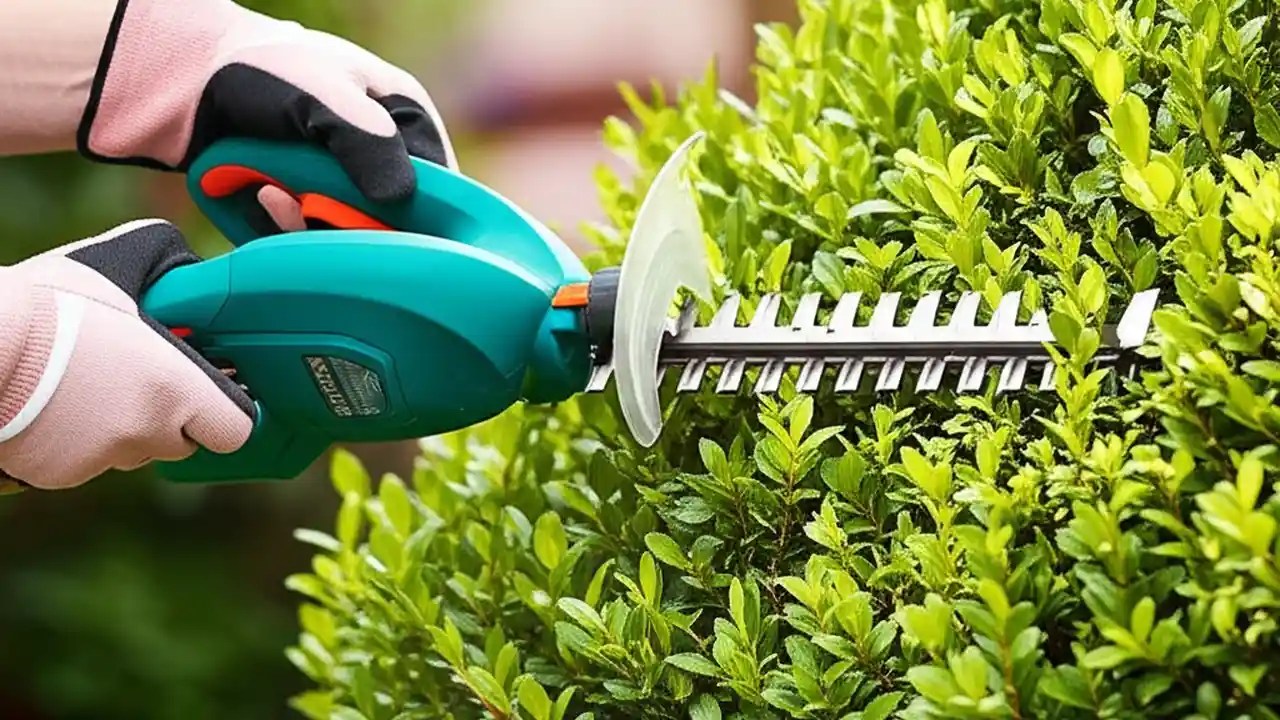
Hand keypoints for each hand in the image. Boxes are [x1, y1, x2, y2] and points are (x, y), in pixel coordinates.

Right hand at [0, 220, 254, 489]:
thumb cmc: (47, 304)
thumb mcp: (119, 266)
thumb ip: (167, 267)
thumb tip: (190, 270)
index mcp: (176, 391)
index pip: (234, 431)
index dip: (224, 414)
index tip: (210, 396)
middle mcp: (146, 434)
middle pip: (181, 442)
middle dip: (170, 418)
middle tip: (137, 379)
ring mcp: (101, 460)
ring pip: (131, 452)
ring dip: (123, 429)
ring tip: (87, 384)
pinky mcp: (59, 475)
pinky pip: (85, 463)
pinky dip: (77, 442)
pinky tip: (53, 405)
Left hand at [78, 0, 456, 205]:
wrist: (186, 83)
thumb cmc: (263, 74)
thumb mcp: (326, 101)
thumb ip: (367, 146)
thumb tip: (399, 200)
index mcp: (408, 117)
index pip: (442, 184)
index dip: (422, 214)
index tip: (387, 230)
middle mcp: (383, 152)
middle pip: (397, 218)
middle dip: (356, 222)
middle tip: (314, 206)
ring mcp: (345, 181)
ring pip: (353, 233)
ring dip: (315, 225)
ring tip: (278, 196)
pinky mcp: (309, 201)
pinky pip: (315, 235)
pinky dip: (289, 226)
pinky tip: (265, 199)